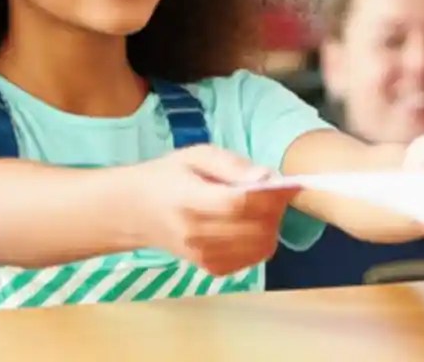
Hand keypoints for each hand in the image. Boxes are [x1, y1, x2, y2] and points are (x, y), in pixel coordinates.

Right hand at [135, 145, 298, 275]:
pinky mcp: (211, 268)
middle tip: (275, 192)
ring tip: (262, 207)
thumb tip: (267, 177)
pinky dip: (261, 242)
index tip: (288, 183)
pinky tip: (251, 225)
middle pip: (255, 227)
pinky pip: (252, 259)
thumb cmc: (167, 176)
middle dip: (275, 209)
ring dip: (272, 226)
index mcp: (190, 200)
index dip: (272, 194)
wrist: (135, 212)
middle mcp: (196, 234)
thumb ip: (232, 165)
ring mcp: (203, 256)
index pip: (240, 203)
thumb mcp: (195, 156)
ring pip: (260, 246)